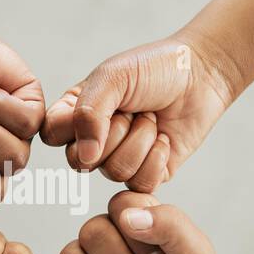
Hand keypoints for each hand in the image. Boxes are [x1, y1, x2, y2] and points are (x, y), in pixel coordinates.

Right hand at [41, 33, 237, 191]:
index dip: (74, 127)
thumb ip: (88, 113)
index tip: (101, 105)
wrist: (201, 75)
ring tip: (151, 119)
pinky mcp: (147, 174)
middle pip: (82, 161)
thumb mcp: (113, 77)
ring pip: (114, 172)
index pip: (52, 136)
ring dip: (140, 141)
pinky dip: (156, 158)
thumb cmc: (154, 69)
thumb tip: (86, 157)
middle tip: (132, 109)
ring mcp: (119, 159)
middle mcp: (93, 140)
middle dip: (115, 132)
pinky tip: (164, 138)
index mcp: (75, 113)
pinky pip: (140, 184)